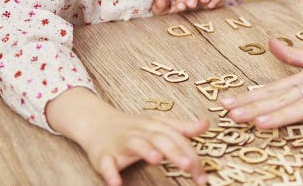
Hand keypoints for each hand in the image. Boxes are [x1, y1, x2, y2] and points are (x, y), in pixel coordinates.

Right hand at [46, 87, 207, 185]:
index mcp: (156, 127)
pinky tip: (116, 183)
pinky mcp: (103, 154)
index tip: (204, 176)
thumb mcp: (158, 124)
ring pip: (135, 144)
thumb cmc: (134, 127)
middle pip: (160, 139)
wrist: (97, 122)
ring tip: (157, 160)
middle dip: (175, 152)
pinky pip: (106, 162)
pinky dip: (110, 172)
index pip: (178, 140)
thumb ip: (182, 128)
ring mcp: (122, 142)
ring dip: (146, 150)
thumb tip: (206, 124)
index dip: (192, 156)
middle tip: (189, 166)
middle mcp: (141, 132)